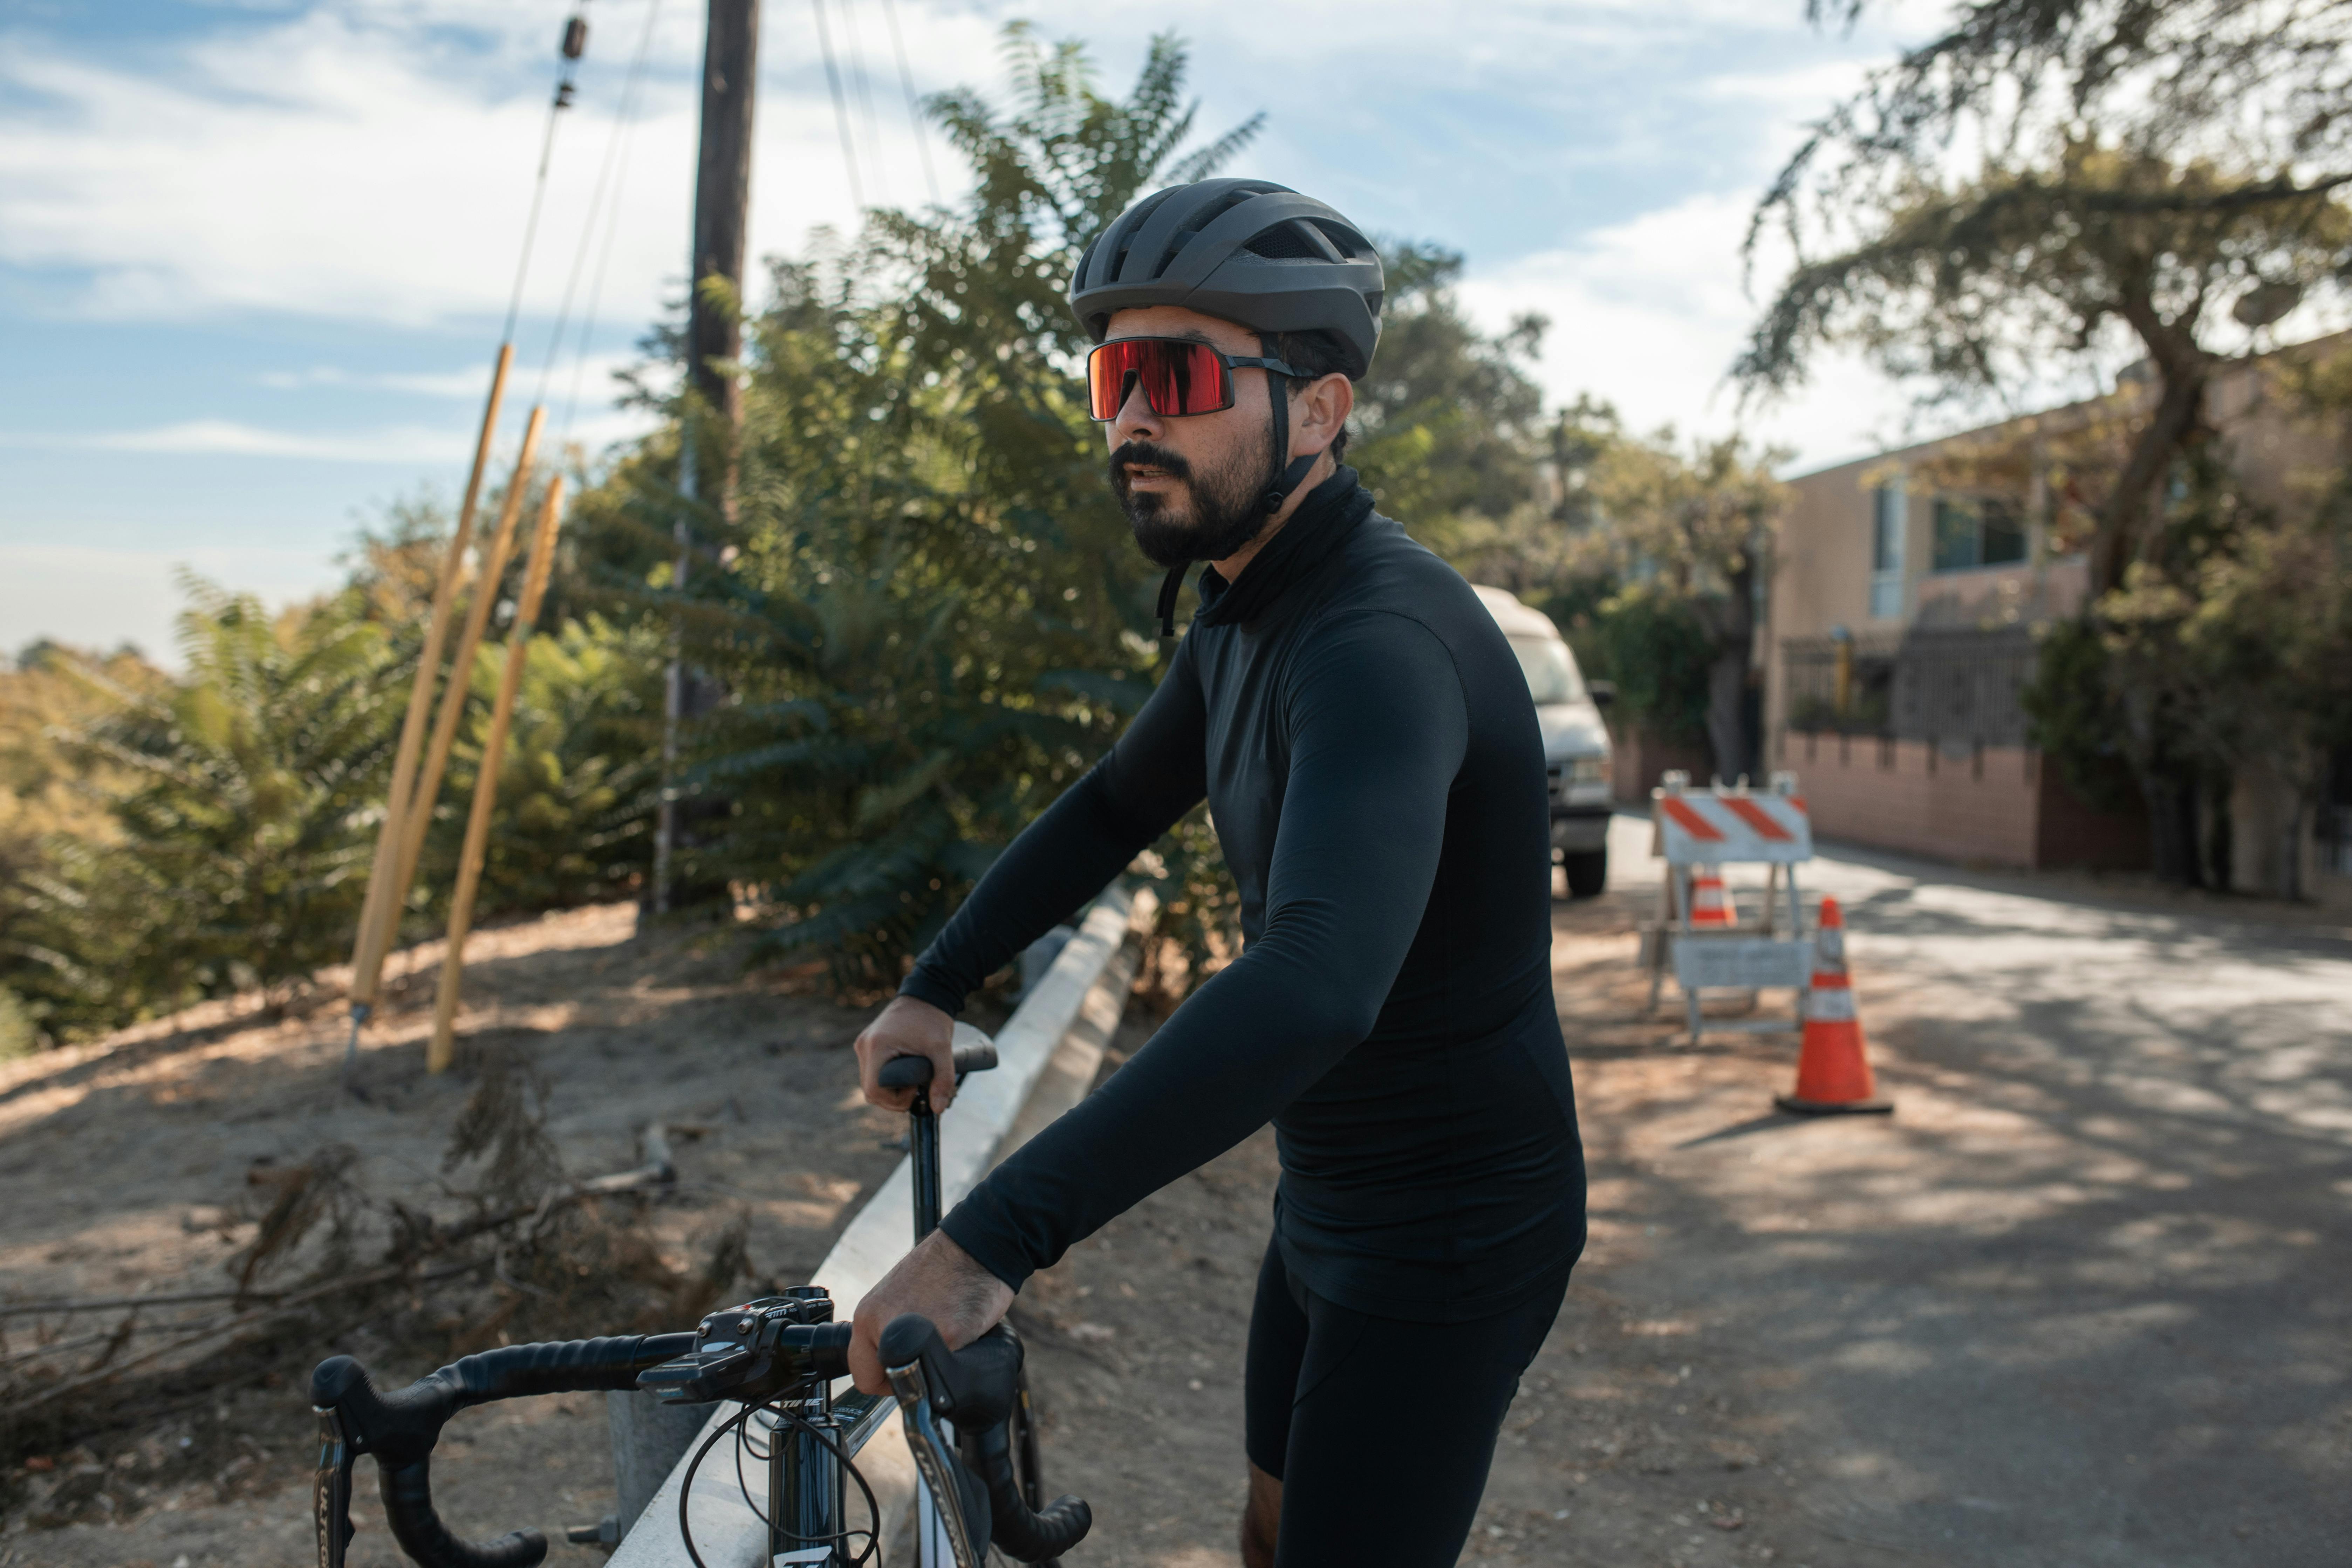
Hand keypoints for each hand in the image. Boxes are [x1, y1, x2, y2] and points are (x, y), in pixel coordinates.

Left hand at [848, 1230, 1013, 1394]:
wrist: (974, 1246)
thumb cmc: (941, 1270)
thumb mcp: (897, 1300)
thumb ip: (886, 1332)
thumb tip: (893, 1367)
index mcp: (867, 1317)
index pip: (863, 1376)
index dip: (886, 1380)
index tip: (903, 1369)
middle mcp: (883, 1327)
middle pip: (891, 1381)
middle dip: (911, 1373)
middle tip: (929, 1349)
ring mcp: (914, 1335)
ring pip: (922, 1378)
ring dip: (935, 1365)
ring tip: (947, 1334)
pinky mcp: (947, 1338)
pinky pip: (951, 1367)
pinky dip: (960, 1355)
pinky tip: (964, 1328)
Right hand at [855, 995, 957, 1112]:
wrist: (925, 994)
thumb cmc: (932, 1019)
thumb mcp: (942, 1049)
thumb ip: (943, 1079)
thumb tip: (938, 1108)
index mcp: (877, 1046)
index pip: (874, 1090)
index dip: (895, 1100)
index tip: (915, 1090)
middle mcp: (864, 1046)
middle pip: (870, 1090)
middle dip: (894, 1098)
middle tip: (916, 1088)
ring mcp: (863, 1045)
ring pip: (870, 1083)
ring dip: (890, 1090)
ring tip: (912, 1080)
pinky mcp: (868, 1045)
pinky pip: (872, 1072)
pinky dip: (886, 1080)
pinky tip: (904, 1074)